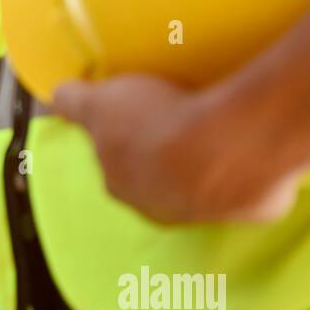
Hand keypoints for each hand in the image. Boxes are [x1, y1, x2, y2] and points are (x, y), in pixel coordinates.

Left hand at [52, 75, 300, 224]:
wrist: (226, 145)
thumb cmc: (156, 123)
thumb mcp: (99, 102)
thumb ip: (74, 102)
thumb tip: (57, 98)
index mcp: (121, 185)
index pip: (115, 163)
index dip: (124, 139)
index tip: (140, 115)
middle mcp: (160, 207)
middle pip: (158, 177)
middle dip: (165, 154)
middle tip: (181, 118)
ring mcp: (208, 211)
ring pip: (203, 185)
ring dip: (208, 161)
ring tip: (218, 125)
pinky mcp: (252, 207)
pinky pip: (247, 185)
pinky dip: (249, 167)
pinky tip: (252, 142)